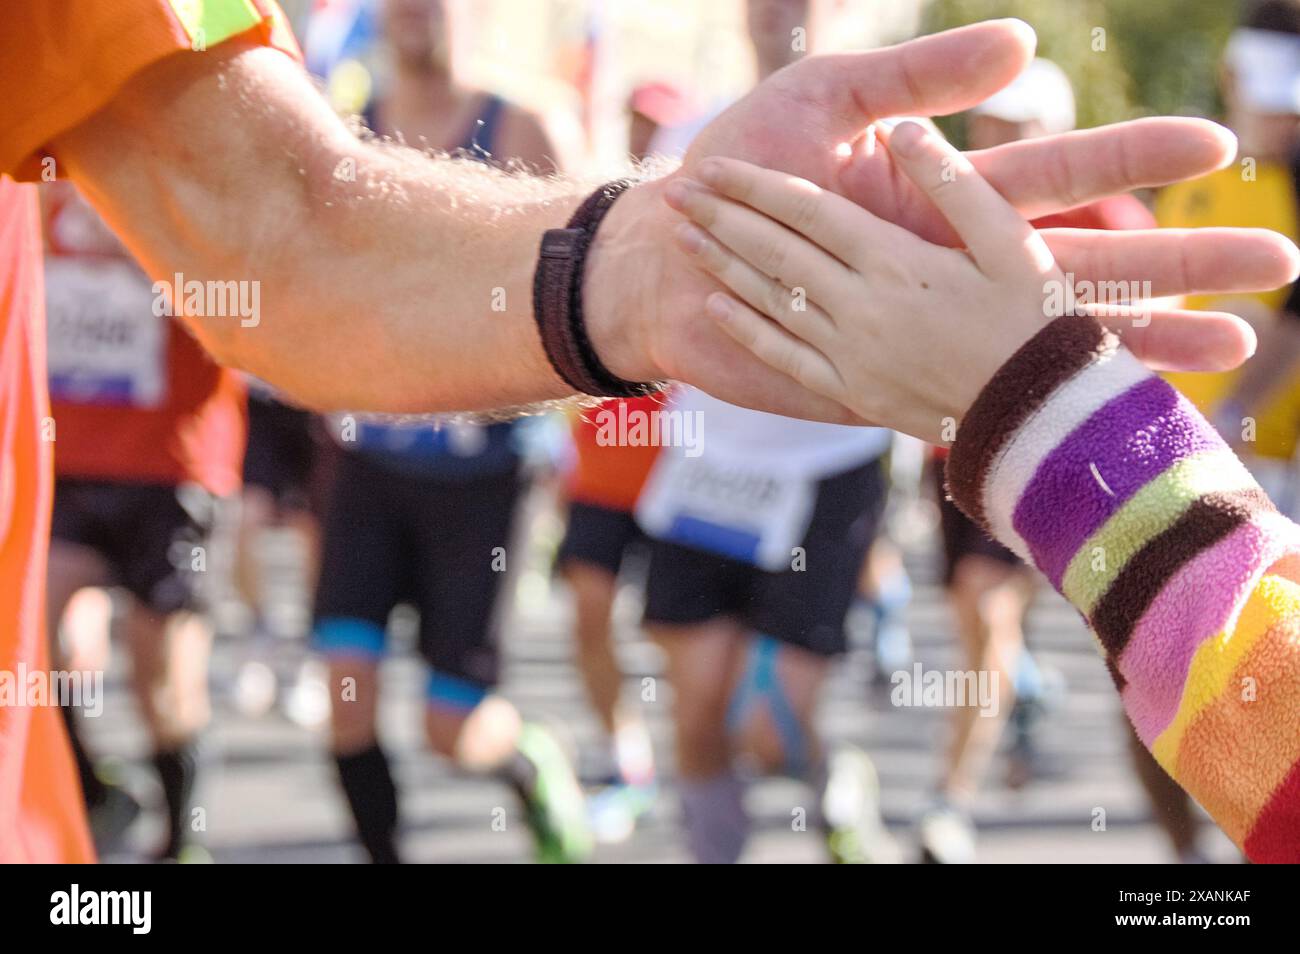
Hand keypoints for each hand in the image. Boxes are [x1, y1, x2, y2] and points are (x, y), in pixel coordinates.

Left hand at [584, 20, 1298, 423]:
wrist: (670, 259)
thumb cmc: (745, 169)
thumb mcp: (830, 103)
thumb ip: (914, 81)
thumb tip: (1024, 47)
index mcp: (937, 205)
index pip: (1057, 173)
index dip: (1132, 154)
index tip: (1220, 143)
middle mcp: (946, 271)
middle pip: (1084, 259)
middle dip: (1179, 259)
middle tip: (1282, 267)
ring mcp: (923, 329)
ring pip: (1052, 330)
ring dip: (1148, 333)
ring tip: (1237, 346)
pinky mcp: (887, 380)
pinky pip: (976, 382)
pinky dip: (1047, 376)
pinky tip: (1133, 383)